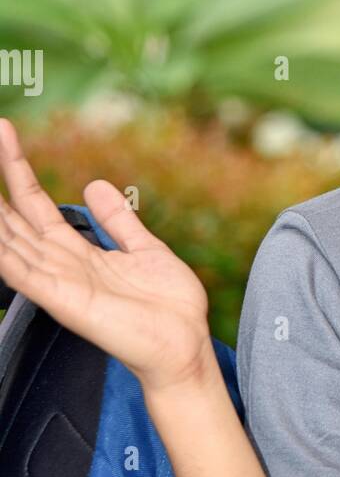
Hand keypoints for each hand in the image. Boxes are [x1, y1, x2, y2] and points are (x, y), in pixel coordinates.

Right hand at [0, 118, 212, 391]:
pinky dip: (3, 255)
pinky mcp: (64, 302)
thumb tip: (94, 184)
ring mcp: (59, 283)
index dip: (17, 168)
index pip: (35, 203)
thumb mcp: (144, 248)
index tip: (4, 131)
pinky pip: (23, 275)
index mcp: (78, 251)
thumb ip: (118, 219)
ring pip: (9, 243)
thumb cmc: (169, 307)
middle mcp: (61, 264)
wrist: (185, 345)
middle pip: (14, 218)